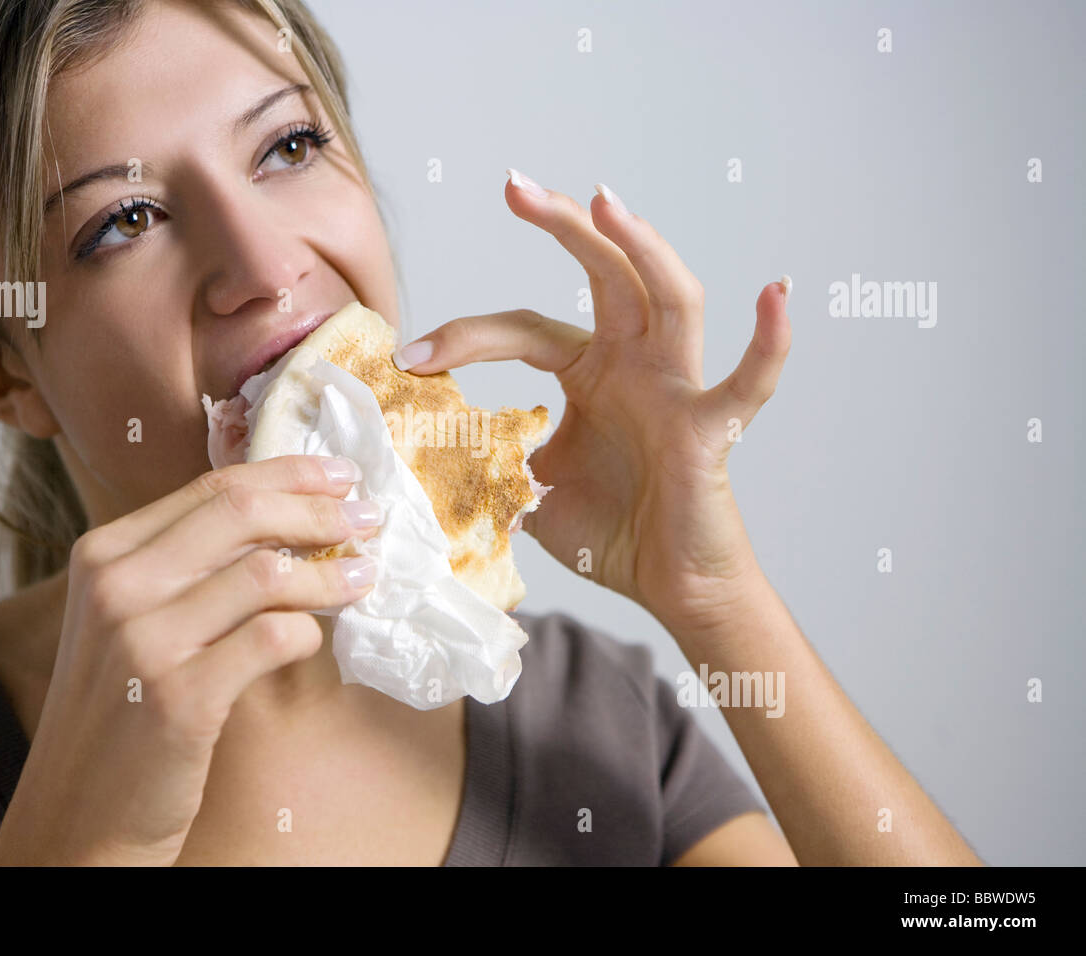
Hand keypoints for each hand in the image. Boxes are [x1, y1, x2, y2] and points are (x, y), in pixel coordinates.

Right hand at [0, 455, 380, 865]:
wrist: (76, 816)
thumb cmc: (119, 715)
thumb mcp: (130, 623)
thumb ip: (187, 568)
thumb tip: (284, 519)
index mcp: (104, 554)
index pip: (212, 487)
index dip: (288, 475)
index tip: (339, 477)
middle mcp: (117, 585)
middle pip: (243, 512)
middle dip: (320, 511)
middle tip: (368, 519)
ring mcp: (144, 640)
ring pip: (268, 573)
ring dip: (330, 575)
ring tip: (366, 578)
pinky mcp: (180, 696)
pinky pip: (273, 637)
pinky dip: (308, 631)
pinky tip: (315, 638)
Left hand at [391, 170, 790, 634]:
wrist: (669, 588)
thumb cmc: (613, 533)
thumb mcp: (531, 489)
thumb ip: (492, 464)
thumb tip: (428, 463)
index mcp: (588, 372)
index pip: (523, 330)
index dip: (466, 338)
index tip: (410, 358)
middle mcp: (634, 364)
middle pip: (604, 274)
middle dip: (561, 225)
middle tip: (513, 185)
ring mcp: (675, 387)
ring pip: (670, 298)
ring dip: (641, 247)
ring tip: (601, 201)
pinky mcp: (712, 427)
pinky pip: (748, 381)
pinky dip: (769, 341)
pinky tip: (775, 293)